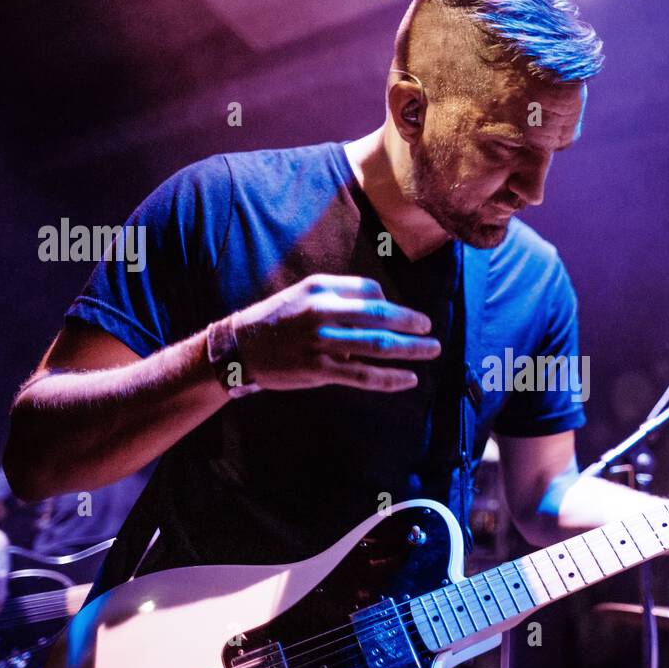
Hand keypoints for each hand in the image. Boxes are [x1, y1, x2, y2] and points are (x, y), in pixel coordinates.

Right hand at [228, 274, 440, 392]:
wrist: (237, 348)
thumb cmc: (276, 321)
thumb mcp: (303, 295)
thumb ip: (339, 298)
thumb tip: (379, 308)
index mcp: (321, 288)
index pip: (370, 290)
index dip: (391, 304)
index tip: (403, 317)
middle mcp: (323, 311)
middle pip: (381, 315)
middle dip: (412, 323)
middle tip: (430, 329)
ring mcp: (321, 342)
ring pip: (377, 345)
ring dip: (410, 349)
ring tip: (431, 351)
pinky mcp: (319, 369)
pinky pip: (363, 375)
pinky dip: (390, 378)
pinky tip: (408, 379)